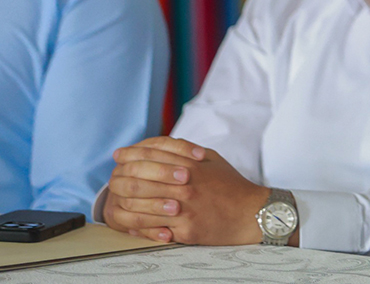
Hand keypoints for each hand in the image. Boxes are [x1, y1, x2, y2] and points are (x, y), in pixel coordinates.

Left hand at [104, 137, 269, 245]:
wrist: (251, 213)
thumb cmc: (230, 185)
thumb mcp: (211, 158)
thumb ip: (183, 149)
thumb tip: (151, 144)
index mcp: (190, 165)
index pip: (149, 155)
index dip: (129, 154)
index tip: (119, 156)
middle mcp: (185, 185)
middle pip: (137, 180)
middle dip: (119, 178)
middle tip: (113, 178)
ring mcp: (184, 209)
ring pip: (138, 206)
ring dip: (123, 203)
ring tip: (117, 201)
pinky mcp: (185, 230)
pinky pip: (152, 229)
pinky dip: (138, 227)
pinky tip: (131, 224)